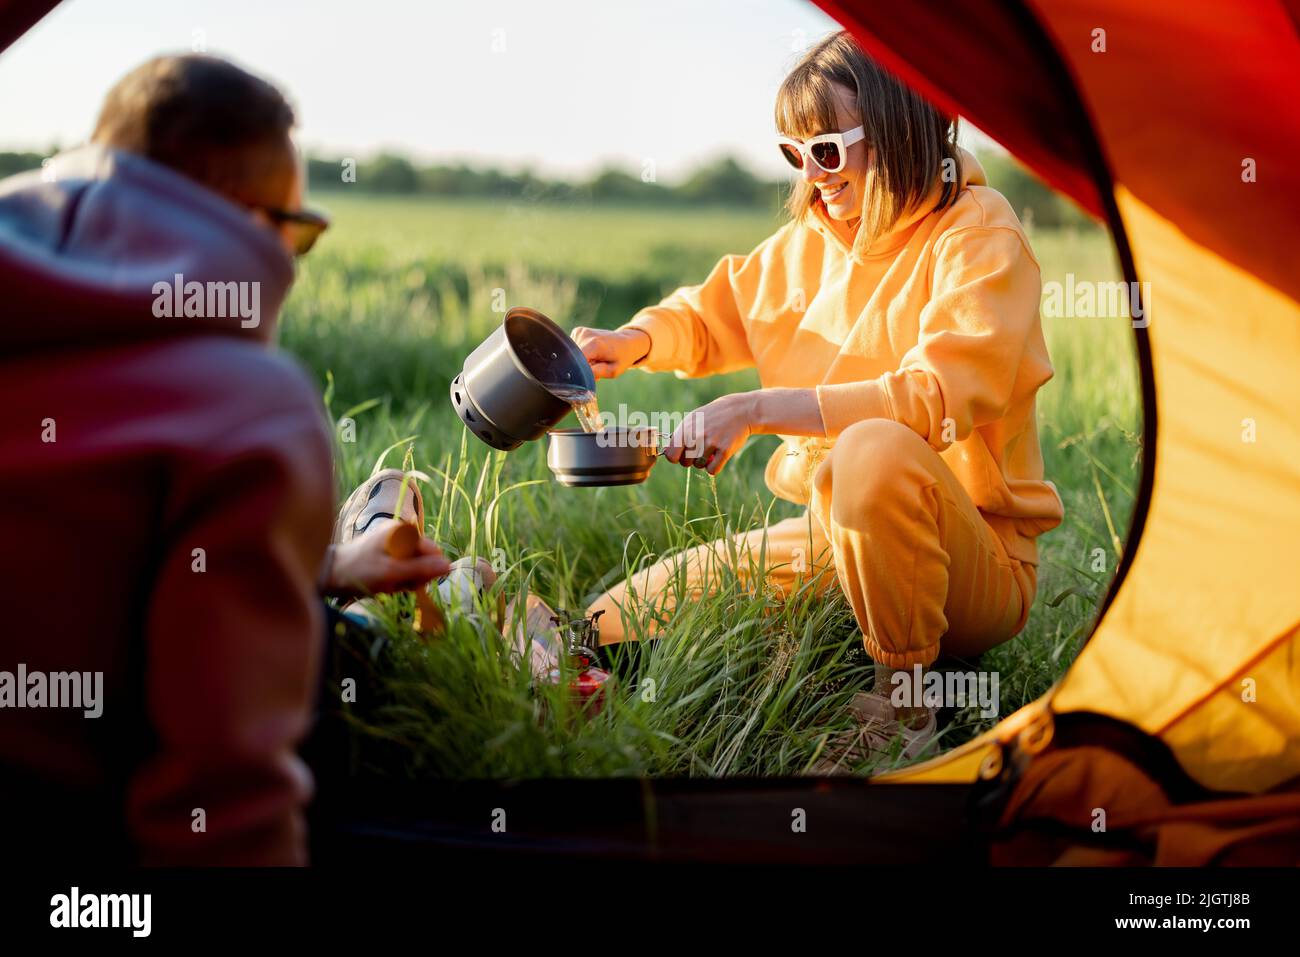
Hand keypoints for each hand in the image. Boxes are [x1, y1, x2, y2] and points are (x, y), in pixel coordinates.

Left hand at [323, 518, 450, 599]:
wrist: (330, 574)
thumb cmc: (360, 571)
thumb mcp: (392, 572)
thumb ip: (421, 569)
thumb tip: (449, 566)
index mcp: (403, 532)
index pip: (433, 552)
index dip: (428, 570)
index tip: (413, 583)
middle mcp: (401, 533)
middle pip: (424, 559)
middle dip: (415, 576)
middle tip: (397, 585)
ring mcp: (394, 543)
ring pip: (414, 566)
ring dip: (405, 580)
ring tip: (388, 585)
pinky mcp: (387, 552)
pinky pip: (403, 568)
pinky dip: (397, 579)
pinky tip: (385, 584)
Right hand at [571, 326, 650, 378]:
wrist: (627, 342)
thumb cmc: (621, 358)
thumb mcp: (612, 371)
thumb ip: (595, 373)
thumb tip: (579, 376)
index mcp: (594, 344)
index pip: (576, 363)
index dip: (581, 371)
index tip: (592, 374)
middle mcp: (585, 335)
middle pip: (574, 359)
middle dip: (583, 366)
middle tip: (598, 366)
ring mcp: (580, 332)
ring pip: (573, 354)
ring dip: (582, 360)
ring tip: (596, 359)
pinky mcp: (578, 331)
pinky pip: (575, 348)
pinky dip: (582, 353)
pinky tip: (592, 353)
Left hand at [663, 392, 756, 475]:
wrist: (740, 410)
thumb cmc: (713, 416)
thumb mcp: (693, 418)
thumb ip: (680, 435)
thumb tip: (668, 453)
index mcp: (686, 427)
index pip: (671, 454)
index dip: (675, 458)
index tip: (681, 455)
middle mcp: (697, 435)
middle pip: (685, 462)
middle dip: (691, 460)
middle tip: (699, 451)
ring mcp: (712, 442)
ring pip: (699, 466)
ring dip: (704, 462)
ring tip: (711, 449)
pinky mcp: (725, 450)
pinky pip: (712, 470)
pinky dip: (714, 467)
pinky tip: (718, 457)